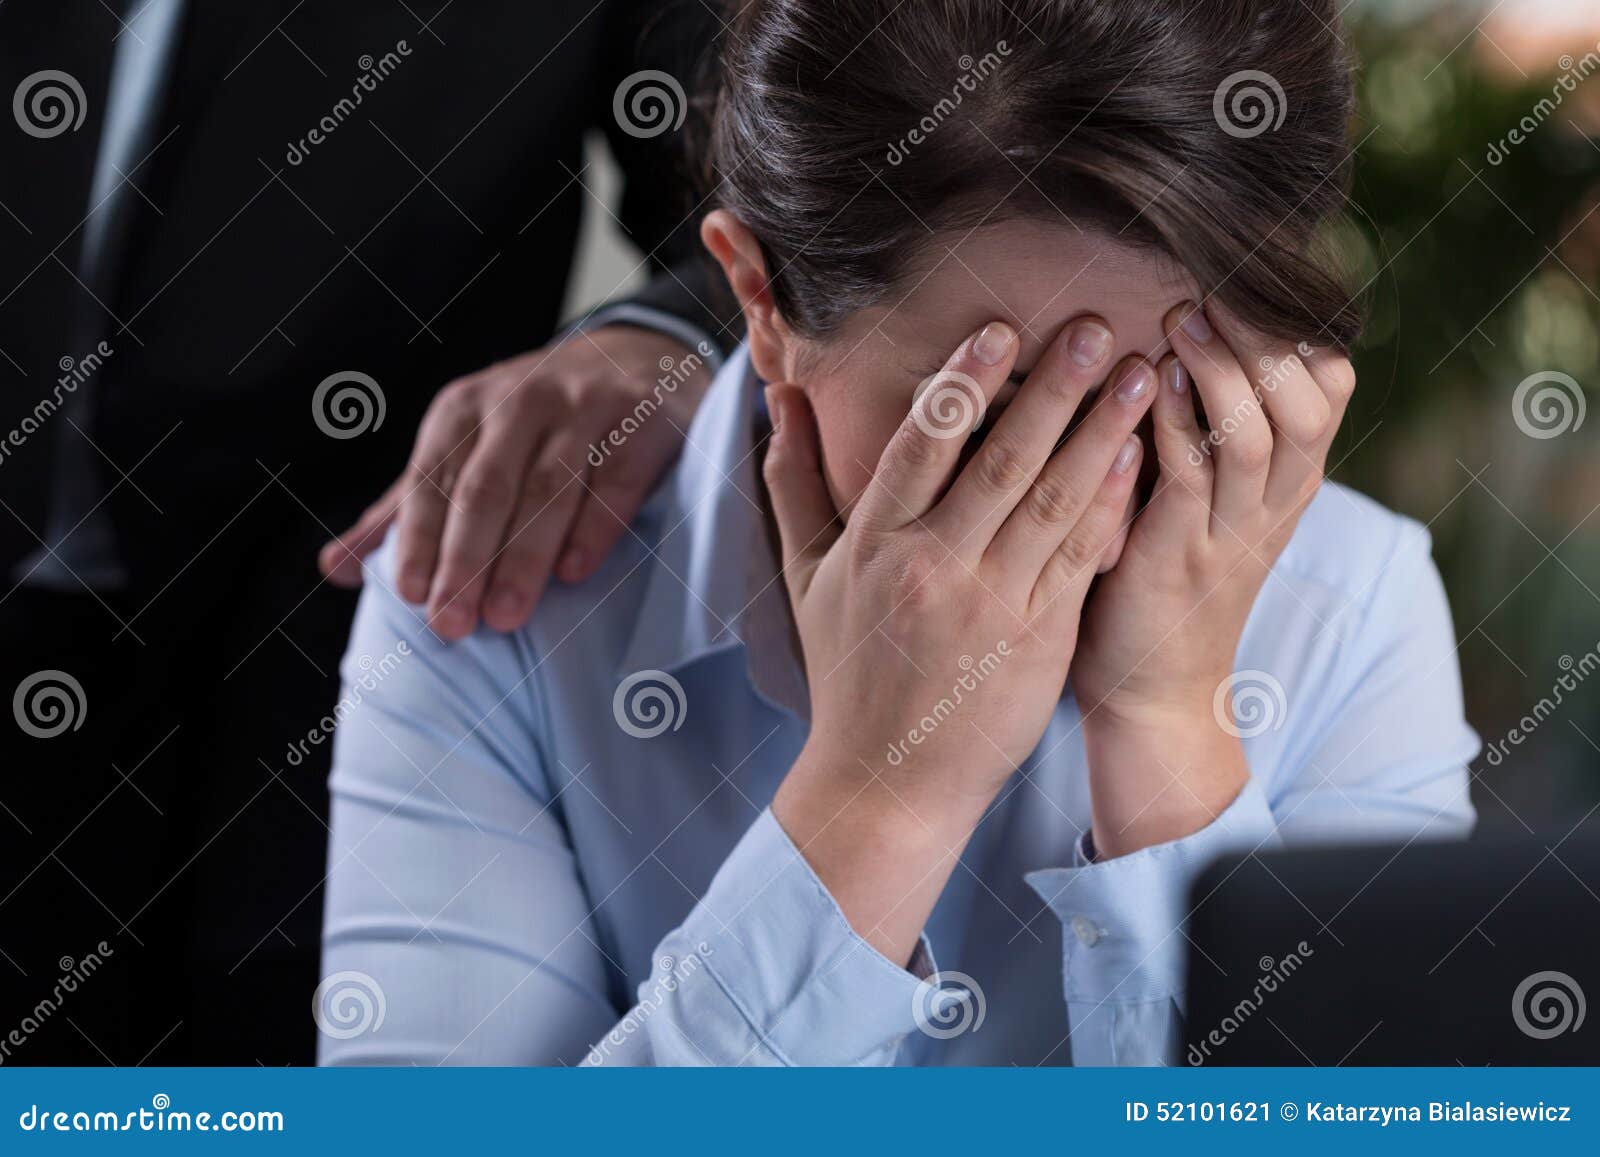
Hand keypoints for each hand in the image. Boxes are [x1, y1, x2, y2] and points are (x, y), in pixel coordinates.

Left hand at [318, 325, 711, 637]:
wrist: (635, 362)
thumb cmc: (534, 425)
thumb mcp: (462, 451)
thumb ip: (406, 510)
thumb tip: (335, 571)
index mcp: (464, 408)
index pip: (433, 479)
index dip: (419, 539)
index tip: (410, 597)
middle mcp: (520, 399)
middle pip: (486, 487)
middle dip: (465, 559)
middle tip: (452, 624)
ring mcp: (584, 406)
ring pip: (547, 487)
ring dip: (523, 556)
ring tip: (506, 617)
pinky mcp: (641, 420)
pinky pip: (615, 478)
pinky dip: (595, 526)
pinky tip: (574, 571)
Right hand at [765, 318, 1154, 962]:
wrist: (888, 781)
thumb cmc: (847, 672)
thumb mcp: (804, 576)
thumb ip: (794, 481)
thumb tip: (780, 396)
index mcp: (872, 545)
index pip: (920, 446)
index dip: (962, 383)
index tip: (999, 328)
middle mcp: (931, 568)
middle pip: (998, 461)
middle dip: (1050, 388)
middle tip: (1093, 326)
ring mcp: (990, 606)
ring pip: (1051, 503)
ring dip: (1100, 434)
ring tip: (1138, 377)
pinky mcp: (1037, 640)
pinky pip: (1079, 561)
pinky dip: (1109, 507)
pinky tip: (1138, 460)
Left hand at [1070, 301, 1355, 856]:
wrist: (1150, 692)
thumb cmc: (1162, 579)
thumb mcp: (1204, 500)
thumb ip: (1206, 430)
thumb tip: (1175, 331)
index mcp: (1286, 484)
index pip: (1327, 387)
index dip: (1294, 329)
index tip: (1246, 276)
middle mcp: (1273, 505)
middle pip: (1308, 400)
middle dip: (1263, 334)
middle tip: (1213, 283)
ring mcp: (1233, 536)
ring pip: (1260, 434)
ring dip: (1220, 367)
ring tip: (1182, 315)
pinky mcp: (1182, 560)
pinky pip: (1193, 481)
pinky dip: (1176, 424)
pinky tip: (1150, 379)